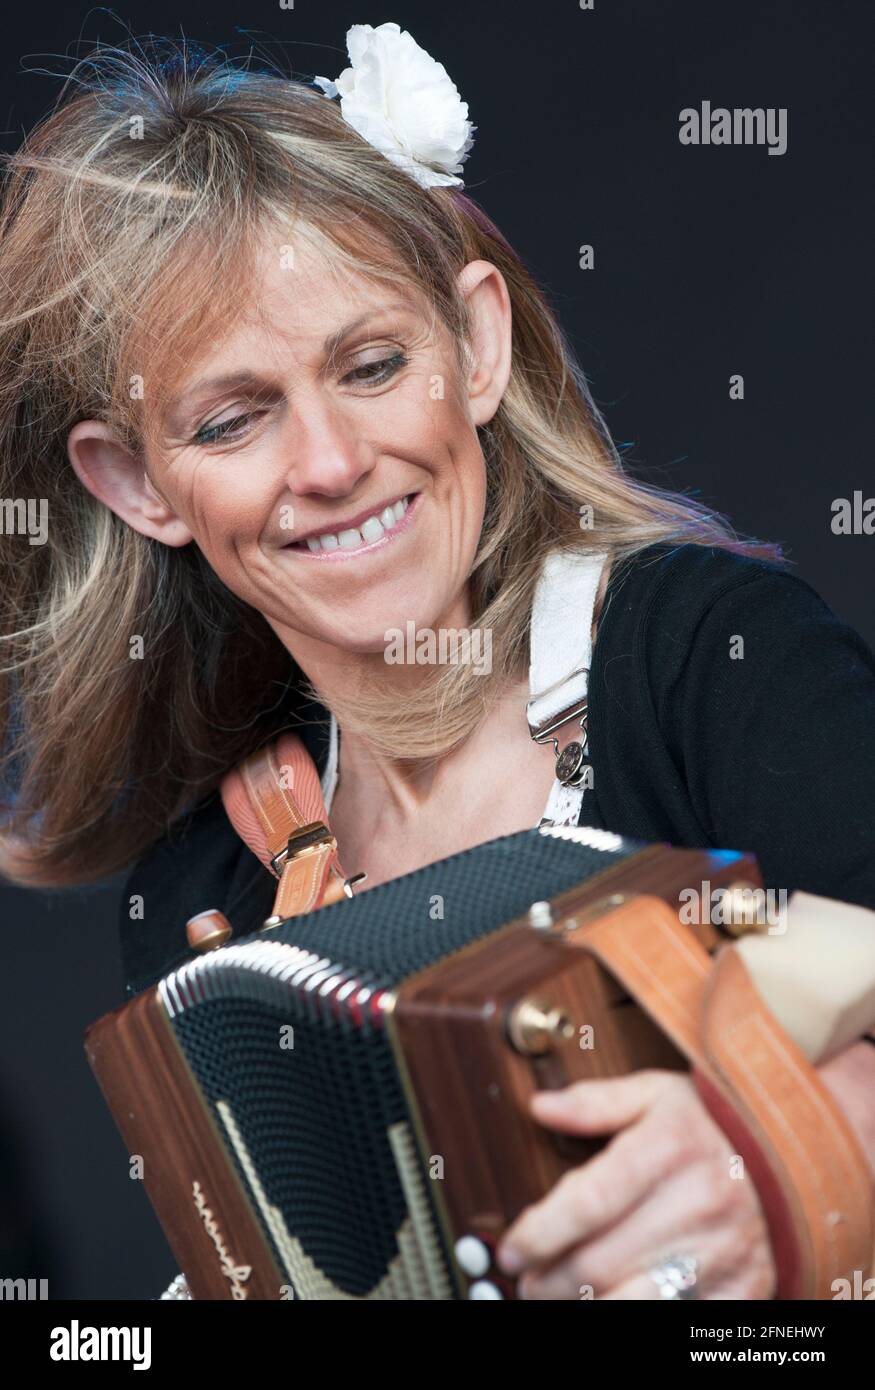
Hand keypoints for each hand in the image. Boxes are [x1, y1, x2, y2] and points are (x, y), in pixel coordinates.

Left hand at [496, 1070, 776, 1299]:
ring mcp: (722, 1252)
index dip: (539, 1232)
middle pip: (600, 1261)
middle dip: (550, 1278)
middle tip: (527, 1280)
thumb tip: (540, 1106)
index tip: (511, 1249)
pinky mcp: (742, 1289)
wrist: (793, 1155)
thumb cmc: (714, 1125)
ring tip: (560, 1297)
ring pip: (633, 1300)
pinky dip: (637, 1317)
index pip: (588, 1201)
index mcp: (670, 1148)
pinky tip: (612, 1304)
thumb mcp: (657, 1094)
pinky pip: (680, 1320)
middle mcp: (697, 1203)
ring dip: (585, 1306)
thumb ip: (596, 1102)